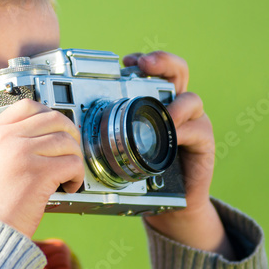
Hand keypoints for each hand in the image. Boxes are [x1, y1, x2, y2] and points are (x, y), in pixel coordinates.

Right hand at [0, 99, 84, 237]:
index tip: (57, 131)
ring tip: (68, 176)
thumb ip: (6, 145)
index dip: (49, 116)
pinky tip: (68, 187)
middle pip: (54, 119)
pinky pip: (73, 164)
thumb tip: (40, 138)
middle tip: (70, 152)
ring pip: (67, 142)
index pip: (28, 106)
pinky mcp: (39, 173)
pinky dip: (77, 176)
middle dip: (70, 135)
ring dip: (74, 159)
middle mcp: (8, 138)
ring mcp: (23, 153)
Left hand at [122, 51, 234, 257]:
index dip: (143, 61)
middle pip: (177, 72)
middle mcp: (174, 107)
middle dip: (164, 62)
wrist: (167, 207)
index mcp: (154, 103)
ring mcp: (191, 123)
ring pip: (191, 100)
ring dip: (176, 104)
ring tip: (164, 113)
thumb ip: (102, 134)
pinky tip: (174, 137)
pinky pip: (198, 130)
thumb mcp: (120, 150)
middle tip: (147, 65)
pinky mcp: (203, 143)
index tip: (126, 60)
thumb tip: (66, 124)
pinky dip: (185, 131)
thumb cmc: (142, 174)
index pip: (154, 71)